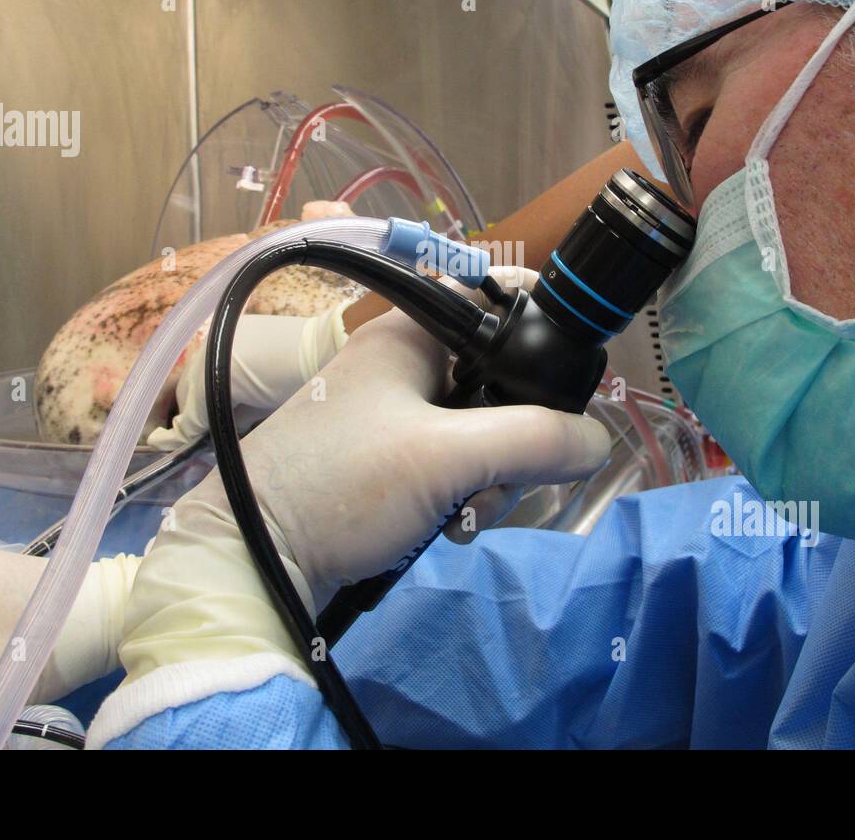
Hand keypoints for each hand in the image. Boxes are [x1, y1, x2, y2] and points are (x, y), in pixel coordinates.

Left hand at [150, 269, 612, 611]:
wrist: (257, 556)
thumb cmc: (344, 483)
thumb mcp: (447, 458)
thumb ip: (531, 441)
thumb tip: (597, 441)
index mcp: (411, 334)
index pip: (493, 297)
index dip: (540, 322)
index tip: (573, 369)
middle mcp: (405, 364)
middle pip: (500, 378)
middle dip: (518, 435)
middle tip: (506, 477)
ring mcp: (396, 414)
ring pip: (482, 430)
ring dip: (493, 476)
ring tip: (470, 513)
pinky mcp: (391, 460)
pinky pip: (455, 464)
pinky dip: (465, 494)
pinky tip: (454, 526)